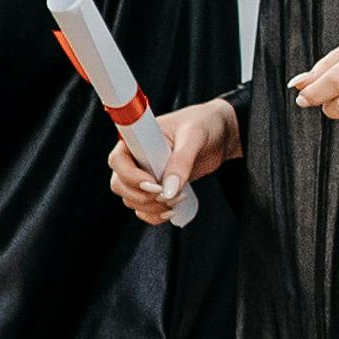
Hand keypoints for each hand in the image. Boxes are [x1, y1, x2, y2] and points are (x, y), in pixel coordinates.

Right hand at [114, 95, 237, 221]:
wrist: (220, 135)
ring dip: (152, 207)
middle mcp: (135, 157)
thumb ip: (181, 161)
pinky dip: (154, 215)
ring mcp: (144, 174)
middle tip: (168, 195)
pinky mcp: (155, 188)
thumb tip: (169, 190)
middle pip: (119, 184)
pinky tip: (172, 210)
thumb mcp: (194, 136)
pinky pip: (143, 209)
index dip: (131, 177)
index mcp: (137, 138)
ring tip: (179, 198)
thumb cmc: (204, 124)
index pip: (118, 160)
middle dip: (142, 196)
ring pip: (130, 200)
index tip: (156, 185)